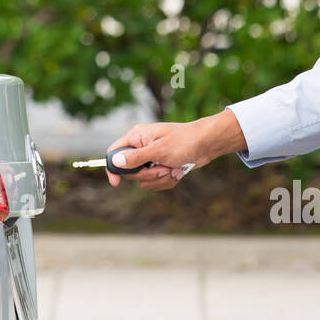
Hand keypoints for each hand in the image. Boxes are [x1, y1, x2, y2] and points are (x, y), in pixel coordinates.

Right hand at [105, 116, 227, 191]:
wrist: (207, 144)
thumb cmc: (185, 141)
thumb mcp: (159, 150)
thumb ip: (136, 157)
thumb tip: (115, 162)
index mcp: (136, 137)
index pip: (114, 153)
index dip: (113, 168)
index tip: (115, 183)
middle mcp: (141, 147)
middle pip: (130, 172)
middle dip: (148, 175)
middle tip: (162, 169)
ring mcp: (151, 158)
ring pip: (144, 180)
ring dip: (160, 179)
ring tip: (173, 169)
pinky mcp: (160, 166)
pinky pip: (156, 182)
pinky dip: (167, 180)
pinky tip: (177, 171)